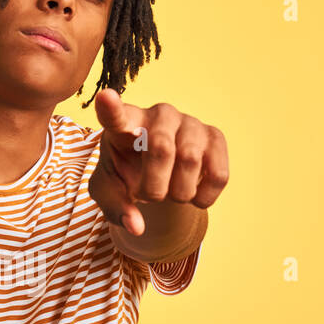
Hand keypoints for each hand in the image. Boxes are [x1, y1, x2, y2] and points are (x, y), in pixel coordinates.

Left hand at [88, 88, 228, 236]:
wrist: (159, 173)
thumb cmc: (126, 176)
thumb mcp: (109, 193)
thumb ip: (115, 208)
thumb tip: (137, 226)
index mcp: (123, 124)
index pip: (115, 114)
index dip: (111, 108)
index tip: (105, 97)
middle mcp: (159, 115)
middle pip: (162, 147)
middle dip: (154, 187)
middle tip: (148, 196)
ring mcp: (190, 122)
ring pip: (191, 160)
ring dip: (178, 193)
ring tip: (170, 194)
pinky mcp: (215, 137)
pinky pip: (218, 173)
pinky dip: (204, 197)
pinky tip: (193, 195)